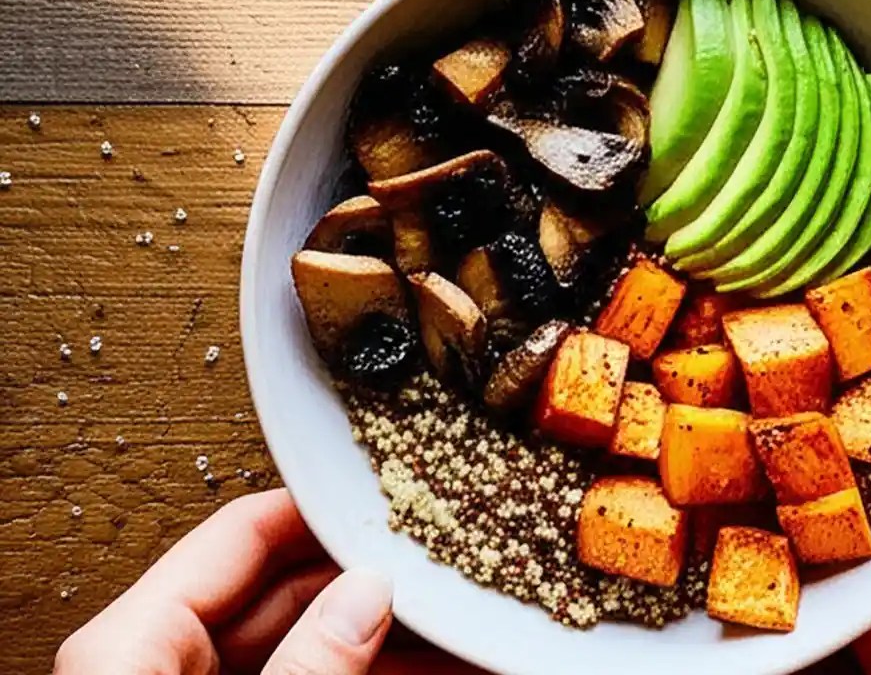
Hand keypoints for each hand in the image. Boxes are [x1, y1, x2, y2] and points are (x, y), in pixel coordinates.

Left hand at [54, 489, 477, 673]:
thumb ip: (309, 662)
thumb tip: (368, 594)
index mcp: (132, 644)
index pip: (239, 534)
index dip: (318, 505)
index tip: (385, 490)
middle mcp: (168, 662)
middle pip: (289, 588)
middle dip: (375, 577)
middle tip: (441, 564)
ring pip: (316, 639)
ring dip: (393, 631)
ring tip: (461, 619)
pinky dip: (381, 671)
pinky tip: (442, 661)